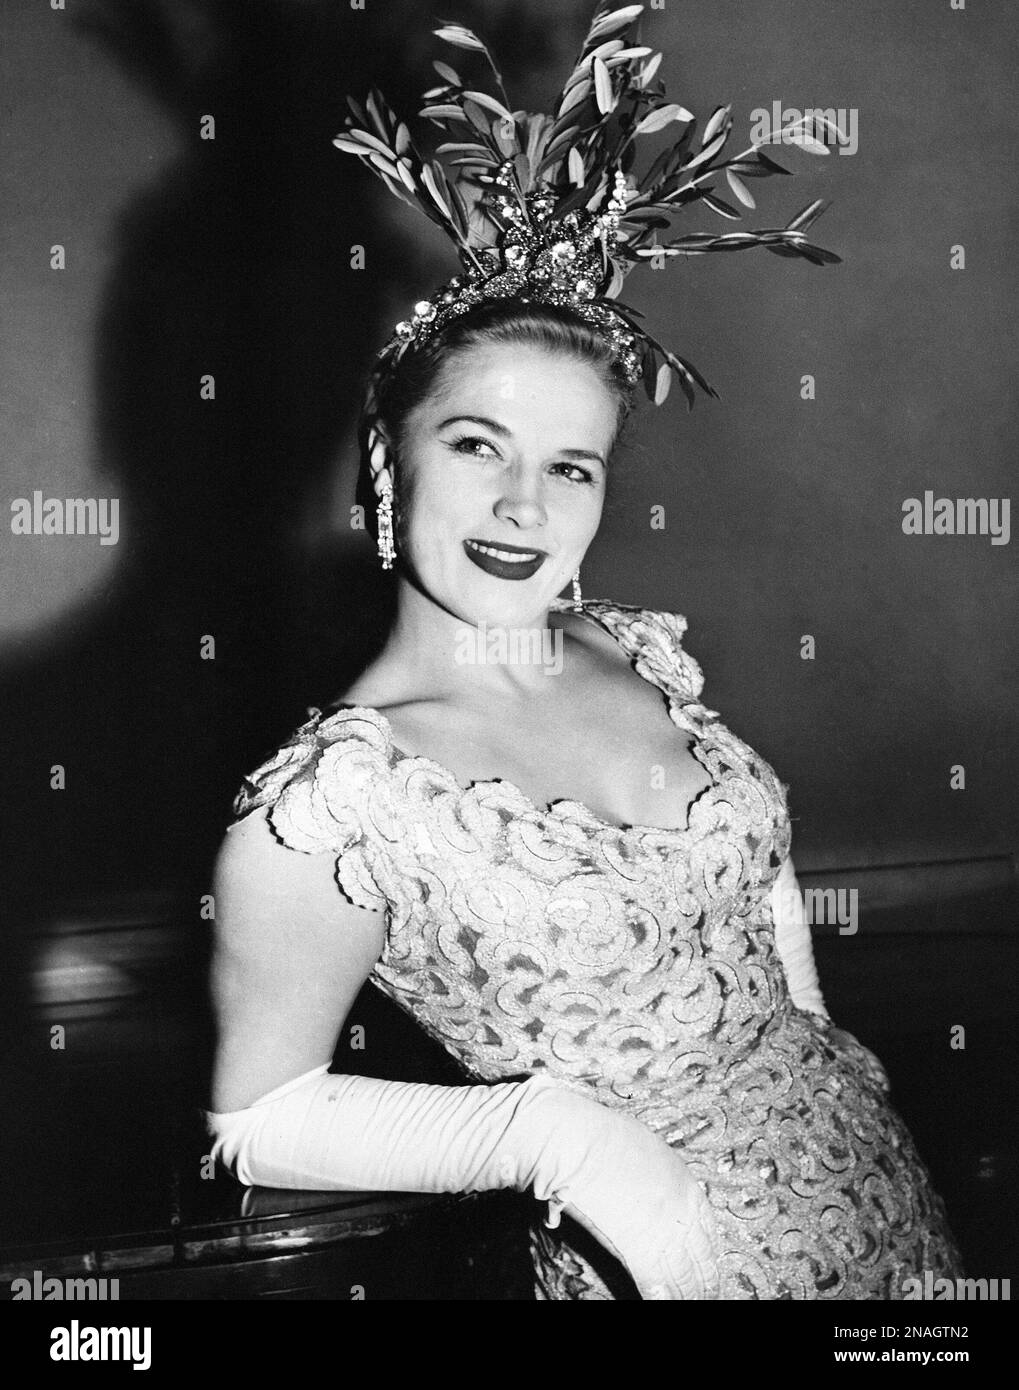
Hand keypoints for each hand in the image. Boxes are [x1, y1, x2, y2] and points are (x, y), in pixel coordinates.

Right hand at [509, 1076, 720, 1299]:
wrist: (576, 1145)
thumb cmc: (600, 1136)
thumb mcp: (645, 1148)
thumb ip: (657, 1174)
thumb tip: (652, 1187)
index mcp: (685, 1185)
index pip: (707, 1228)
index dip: (708, 1250)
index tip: (708, 1264)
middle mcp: (681, 1213)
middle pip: (702, 1257)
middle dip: (705, 1279)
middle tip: (708, 1294)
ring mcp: (663, 1235)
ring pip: (685, 1277)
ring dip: (689, 1294)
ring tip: (691, 1303)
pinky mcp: (641, 1255)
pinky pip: (657, 1288)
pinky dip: (661, 1298)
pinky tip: (660, 1302)